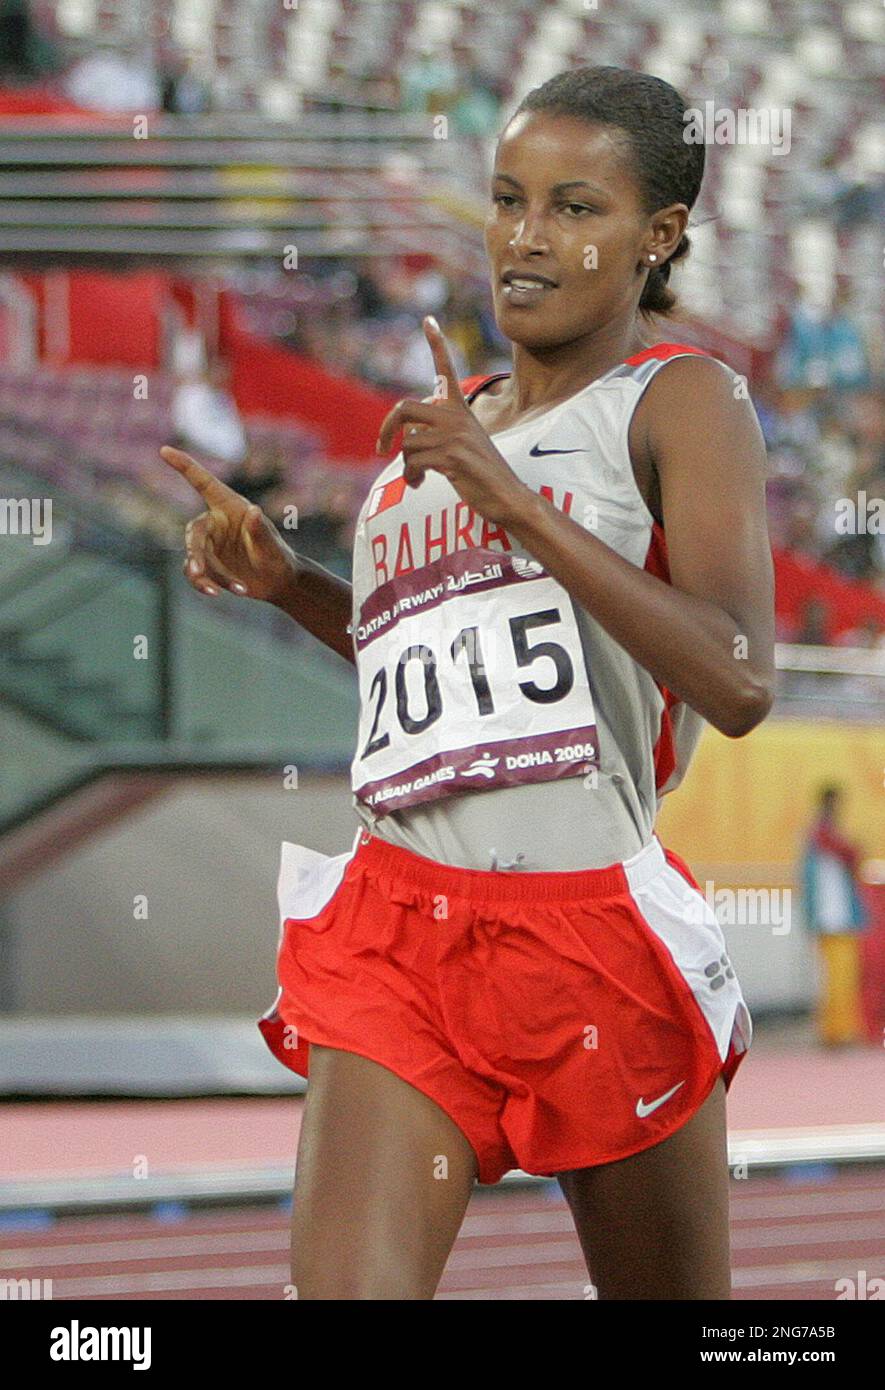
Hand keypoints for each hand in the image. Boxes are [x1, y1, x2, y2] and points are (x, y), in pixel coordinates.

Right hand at [160, 446, 295, 603]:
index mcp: (230, 507)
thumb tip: (254, 511)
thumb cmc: (277, 557)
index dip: (184, 466)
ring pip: (194, 558)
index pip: (203, 483)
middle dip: (196, 554)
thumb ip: (261, 530)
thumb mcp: (271, 546)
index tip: (165, 450)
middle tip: (198, 572)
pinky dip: (205, 585)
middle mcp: (215, 522)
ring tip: (225, 591)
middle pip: (194, 533)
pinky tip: (218, 595)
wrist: (278, 582)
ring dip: (206, 576)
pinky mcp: (207, 565)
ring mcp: (209, 544)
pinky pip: (195, 574)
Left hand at [375, 316, 527, 527]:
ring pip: (407, 444)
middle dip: (387, 429)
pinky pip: (413, 462)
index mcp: (460, 410)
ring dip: (406, 466)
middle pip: (405, 408)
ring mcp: (456, 435)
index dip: (437, 344)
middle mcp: (457, 417)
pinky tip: (420, 483)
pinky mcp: (453, 456)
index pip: (446, 370)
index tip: (428, 320)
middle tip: (382, 447)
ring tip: (417, 477)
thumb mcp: (460, 444)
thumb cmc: (480, 473)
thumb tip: (401, 438)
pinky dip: (411, 477)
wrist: (506, 496)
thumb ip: (436, 433)